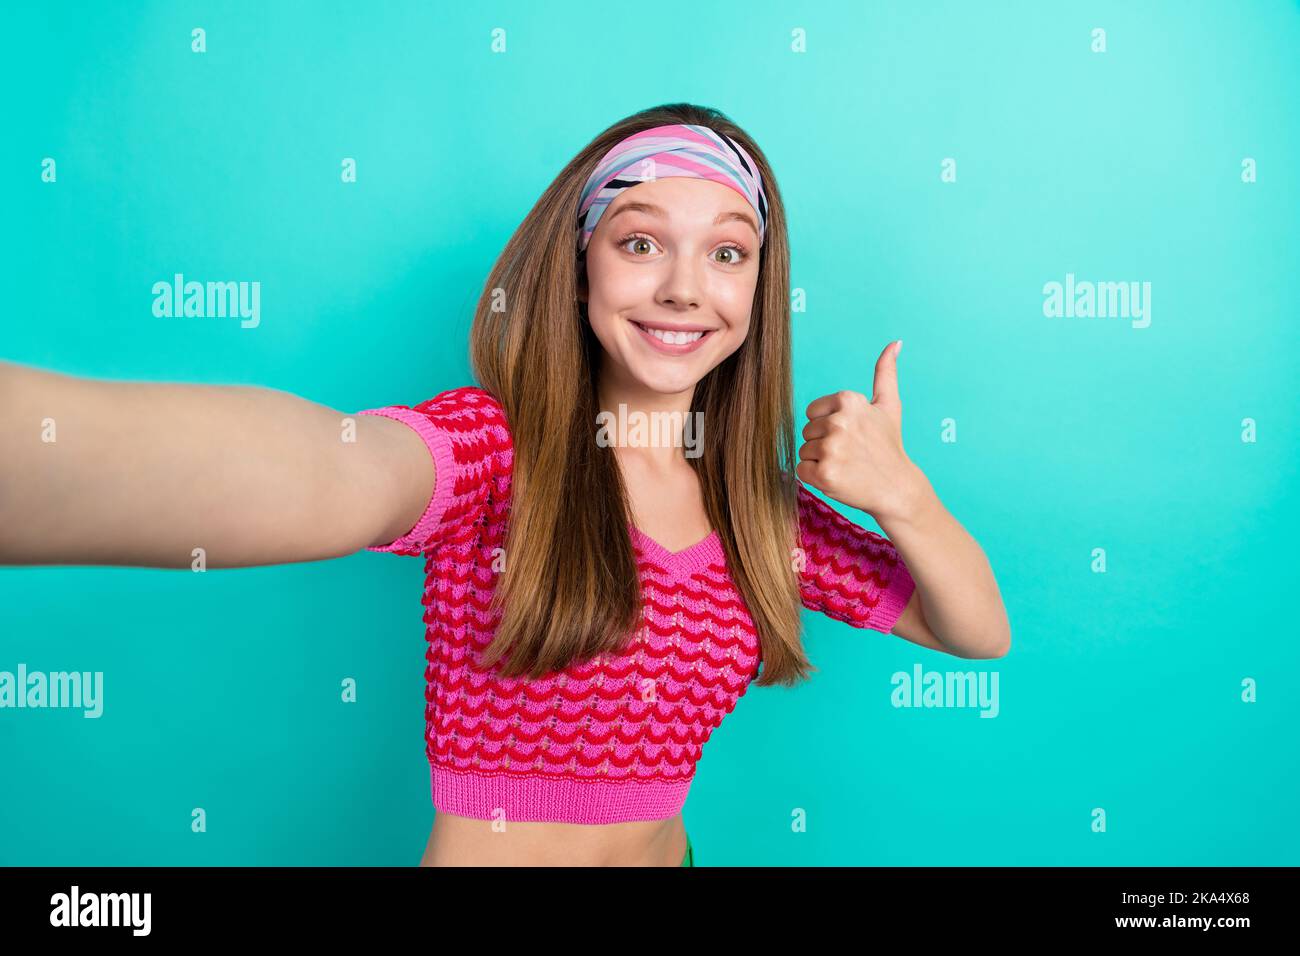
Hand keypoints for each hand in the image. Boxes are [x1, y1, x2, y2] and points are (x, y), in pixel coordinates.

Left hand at [796, 340, 931, 525]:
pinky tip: (839, 477)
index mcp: (848, 400)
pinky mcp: (824, 474)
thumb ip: (885, 372)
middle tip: (850, 453)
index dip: (828, 426)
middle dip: (824, 444)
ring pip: (804, 451)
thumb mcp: (889, 405)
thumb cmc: (889, 445)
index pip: (811, 412)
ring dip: (820, 461)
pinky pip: (801, 470)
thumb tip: (895, 342)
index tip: (851, 435)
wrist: (897, 487)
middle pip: (807, 432)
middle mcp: (838, 422)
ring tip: (846, 465)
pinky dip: (816, 477)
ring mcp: (831, 449)